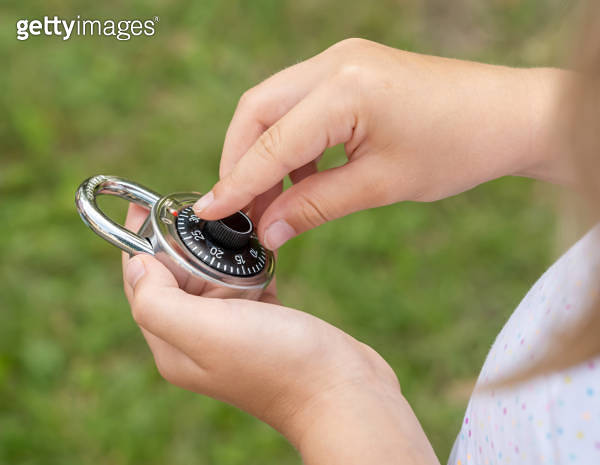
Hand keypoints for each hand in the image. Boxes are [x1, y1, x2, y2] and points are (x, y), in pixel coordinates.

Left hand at [121, 204, 438, 464]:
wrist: (342, 391)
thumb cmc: (278, 363)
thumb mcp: (206, 332)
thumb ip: (160, 301)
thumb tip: (135, 264)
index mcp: (173, 346)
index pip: (141, 287)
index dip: (138, 245)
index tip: (143, 205)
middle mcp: (197, 341)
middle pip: (174, 279)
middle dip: (177, 243)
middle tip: (190, 206)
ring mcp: (232, 332)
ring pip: (210, 278)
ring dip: (213, 249)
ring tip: (224, 217)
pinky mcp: (263, 321)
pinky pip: (243, 283)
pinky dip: (245, 262)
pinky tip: (255, 244)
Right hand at [193, 38, 566, 249]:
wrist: (508, 116)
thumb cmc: (456, 149)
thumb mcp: (381, 186)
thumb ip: (315, 206)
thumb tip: (268, 231)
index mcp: (344, 89)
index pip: (270, 142)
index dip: (236, 183)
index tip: (208, 215)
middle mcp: (334, 64)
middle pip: (256, 110)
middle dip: (239, 161)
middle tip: (237, 210)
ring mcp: (341, 62)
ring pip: (273, 105)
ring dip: (262, 151)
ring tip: (266, 201)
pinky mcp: (350, 71)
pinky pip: (299, 104)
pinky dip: (288, 141)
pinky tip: (298, 177)